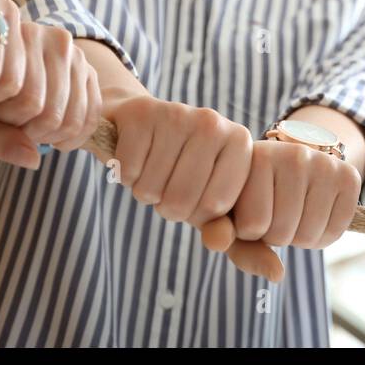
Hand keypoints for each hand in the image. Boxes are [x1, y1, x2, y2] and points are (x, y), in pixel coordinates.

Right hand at [109, 94, 253, 224]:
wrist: (141, 124)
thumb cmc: (182, 170)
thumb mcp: (209, 201)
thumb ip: (226, 231)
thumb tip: (233, 250)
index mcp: (239, 143)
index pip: (216, 207)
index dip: (197, 214)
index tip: (195, 194)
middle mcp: (213, 123)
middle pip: (181, 201)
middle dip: (167, 205)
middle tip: (168, 181)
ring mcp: (178, 114)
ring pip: (152, 189)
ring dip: (146, 190)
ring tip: (152, 167)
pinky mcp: (141, 114)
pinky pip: (128, 173)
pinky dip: (125, 175)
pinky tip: (136, 155)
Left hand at [230, 140, 359, 249]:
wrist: (292, 164)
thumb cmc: (255, 193)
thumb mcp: (233, 213)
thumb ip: (235, 243)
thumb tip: (276, 274)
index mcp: (257, 157)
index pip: (253, 225)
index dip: (250, 232)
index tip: (252, 210)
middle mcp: (293, 154)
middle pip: (282, 233)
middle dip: (275, 236)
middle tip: (276, 214)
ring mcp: (325, 163)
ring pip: (309, 236)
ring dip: (299, 239)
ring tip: (295, 215)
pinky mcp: (349, 176)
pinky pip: (335, 232)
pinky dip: (324, 236)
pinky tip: (315, 215)